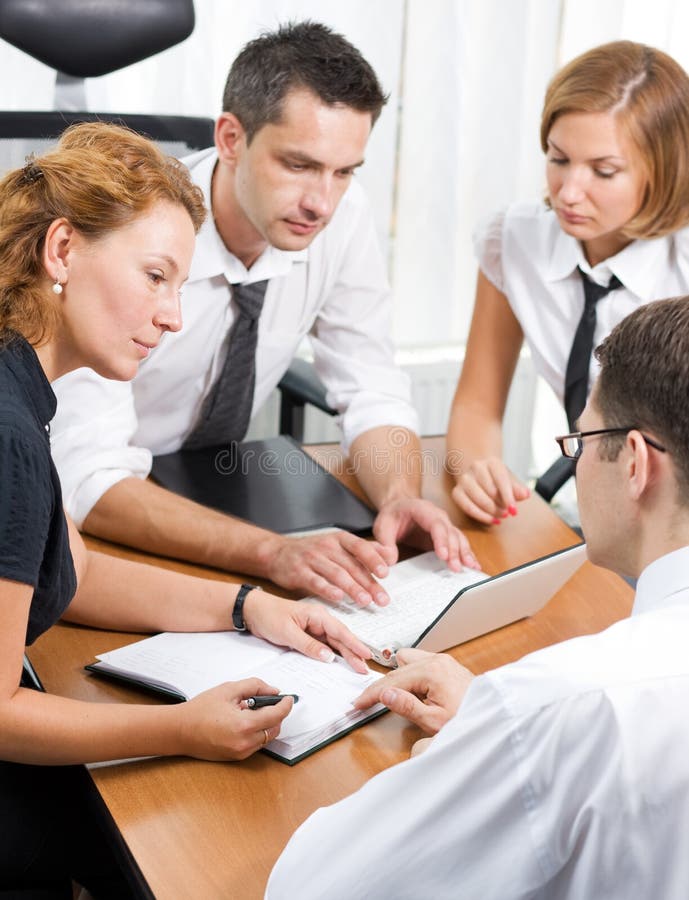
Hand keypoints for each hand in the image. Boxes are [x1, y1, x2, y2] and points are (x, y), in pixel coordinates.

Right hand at [179, 678, 293, 760]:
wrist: (179, 731)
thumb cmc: (200, 709)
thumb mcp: (228, 690)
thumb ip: (254, 686)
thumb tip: (273, 691)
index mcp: (244, 725)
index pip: (276, 716)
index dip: (285, 705)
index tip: (288, 698)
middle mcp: (245, 743)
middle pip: (275, 728)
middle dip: (276, 714)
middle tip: (267, 701)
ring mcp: (241, 753)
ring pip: (266, 738)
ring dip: (267, 724)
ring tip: (250, 710)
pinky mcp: (236, 758)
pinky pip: (256, 744)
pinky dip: (257, 732)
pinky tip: (244, 721)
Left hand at [243, 591, 371, 673]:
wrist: (252, 611)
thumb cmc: (269, 615)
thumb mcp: (288, 632)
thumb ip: (309, 645)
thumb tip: (329, 657)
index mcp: (317, 615)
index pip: (340, 631)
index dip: (355, 644)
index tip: (366, 655)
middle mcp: (319, 621)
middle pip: (341, 639)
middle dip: (354, 653)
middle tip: (365, 669)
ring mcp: (315, 629)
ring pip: (334, 644)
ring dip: (346, 655)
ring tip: (358, 668)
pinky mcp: (309, 636)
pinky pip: (324, 647)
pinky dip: (333, 655)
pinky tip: (340, 664)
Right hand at [261, 532, 396, 606]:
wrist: (278, 552)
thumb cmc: (313, 552)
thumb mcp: (337, 545)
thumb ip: (363, 550)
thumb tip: (390, 555)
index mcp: (339, 539)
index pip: (360, 547)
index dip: (373, 559)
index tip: (386, 573)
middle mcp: (326, 547)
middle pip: (351, 565)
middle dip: (369, 583)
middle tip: (382, 599)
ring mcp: (312, 559)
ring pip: (336, 574)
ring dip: (352, 588)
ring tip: (365, 601)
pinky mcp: (299, 572)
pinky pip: (315, 581)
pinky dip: (327, 589)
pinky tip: (338, 598)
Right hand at [353, 648, 473, 733]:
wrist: (493, 716)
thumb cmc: (468, 718)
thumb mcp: (434, 721)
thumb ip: (407, 706)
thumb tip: (385, 693)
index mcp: (432, 672)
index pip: (392, 681)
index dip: (372, 693)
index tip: (359, 702)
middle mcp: (436, 660)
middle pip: (397, 670)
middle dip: (381, 686)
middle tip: (367, 701)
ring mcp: (442, 660)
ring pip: (406, 660)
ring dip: (396, 676)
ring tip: (391, 695)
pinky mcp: (445, 663)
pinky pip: (418, 661)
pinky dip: (409, 673)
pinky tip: (410, 688)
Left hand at [372, 497, 479, 570]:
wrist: (399, 507)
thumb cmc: (393, 515)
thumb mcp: (382, 526)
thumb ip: (385, 542)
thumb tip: (389, 560)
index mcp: (422, 509)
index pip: (435, 524)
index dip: (441, 539)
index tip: (443, 555)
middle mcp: (438, 516)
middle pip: (450, 533)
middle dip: (454, 551)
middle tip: (455, 567)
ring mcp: (445, 525)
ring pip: (458, 538)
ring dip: (464, 553)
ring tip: (470, 568)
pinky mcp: (447, 536)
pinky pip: (460, 544)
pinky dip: (467, 554)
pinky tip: (473, 565)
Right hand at [451, 456, 529, 524]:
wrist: (476, 471)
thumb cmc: (495, 477)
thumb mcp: (508, 479)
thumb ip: (516, 488)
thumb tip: (525, 495)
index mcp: (491, 462)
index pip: (501, 480)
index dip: (508, 497)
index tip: (514, 511)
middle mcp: (476, 468)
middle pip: (491, 492)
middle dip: (501, 506)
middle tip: (508, 513)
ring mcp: (464, 479)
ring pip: (480, 500)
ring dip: (492, 512)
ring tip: (501, 515)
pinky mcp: (456, 492)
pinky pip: (468, 508)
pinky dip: (482, 517)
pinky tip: (492, 520)